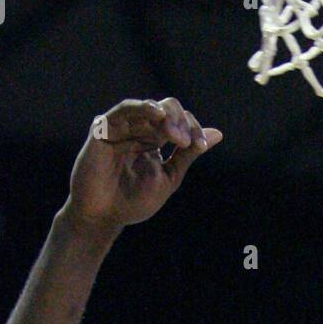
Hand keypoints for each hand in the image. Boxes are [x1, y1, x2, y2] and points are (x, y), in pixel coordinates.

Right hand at [61, 97, 221, 236]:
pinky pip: (124, 110)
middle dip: (182, 123)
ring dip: (167, 117)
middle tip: (185, 143)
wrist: (104, 216)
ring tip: (177, 136)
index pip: (179, 122)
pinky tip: (157, 113)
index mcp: (155, 140)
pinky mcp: (104, 129)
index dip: (193, 129)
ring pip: (149, 107)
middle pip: (167, 109)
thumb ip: (188, 154)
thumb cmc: (134, 201)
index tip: (201, 145)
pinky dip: (142, 108)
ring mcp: (122, 128)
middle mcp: (139, 130)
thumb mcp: (169, 176)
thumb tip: (218, 133)